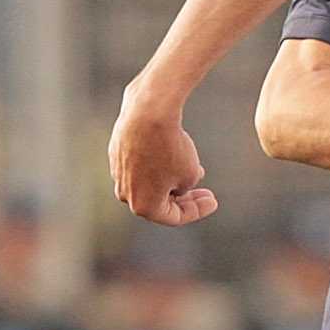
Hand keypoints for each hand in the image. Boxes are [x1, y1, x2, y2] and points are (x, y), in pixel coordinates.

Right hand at [110, 98, 217, 225]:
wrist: (148, 112)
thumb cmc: (171, 146)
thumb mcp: (190, 174)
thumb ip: (184, 187)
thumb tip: (177, 185)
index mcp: (143, 206)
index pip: (175, 217)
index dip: (197, 211)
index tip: (213, 201)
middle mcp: (125, 193)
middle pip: (160, 202)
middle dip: (185, 199)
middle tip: (206, 194)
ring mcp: (118, 173)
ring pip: (149, 182)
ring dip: (172, 181)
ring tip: (196, 172)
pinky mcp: (116, 153)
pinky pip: (140, 164)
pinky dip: (158, 164)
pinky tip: (175, 155)